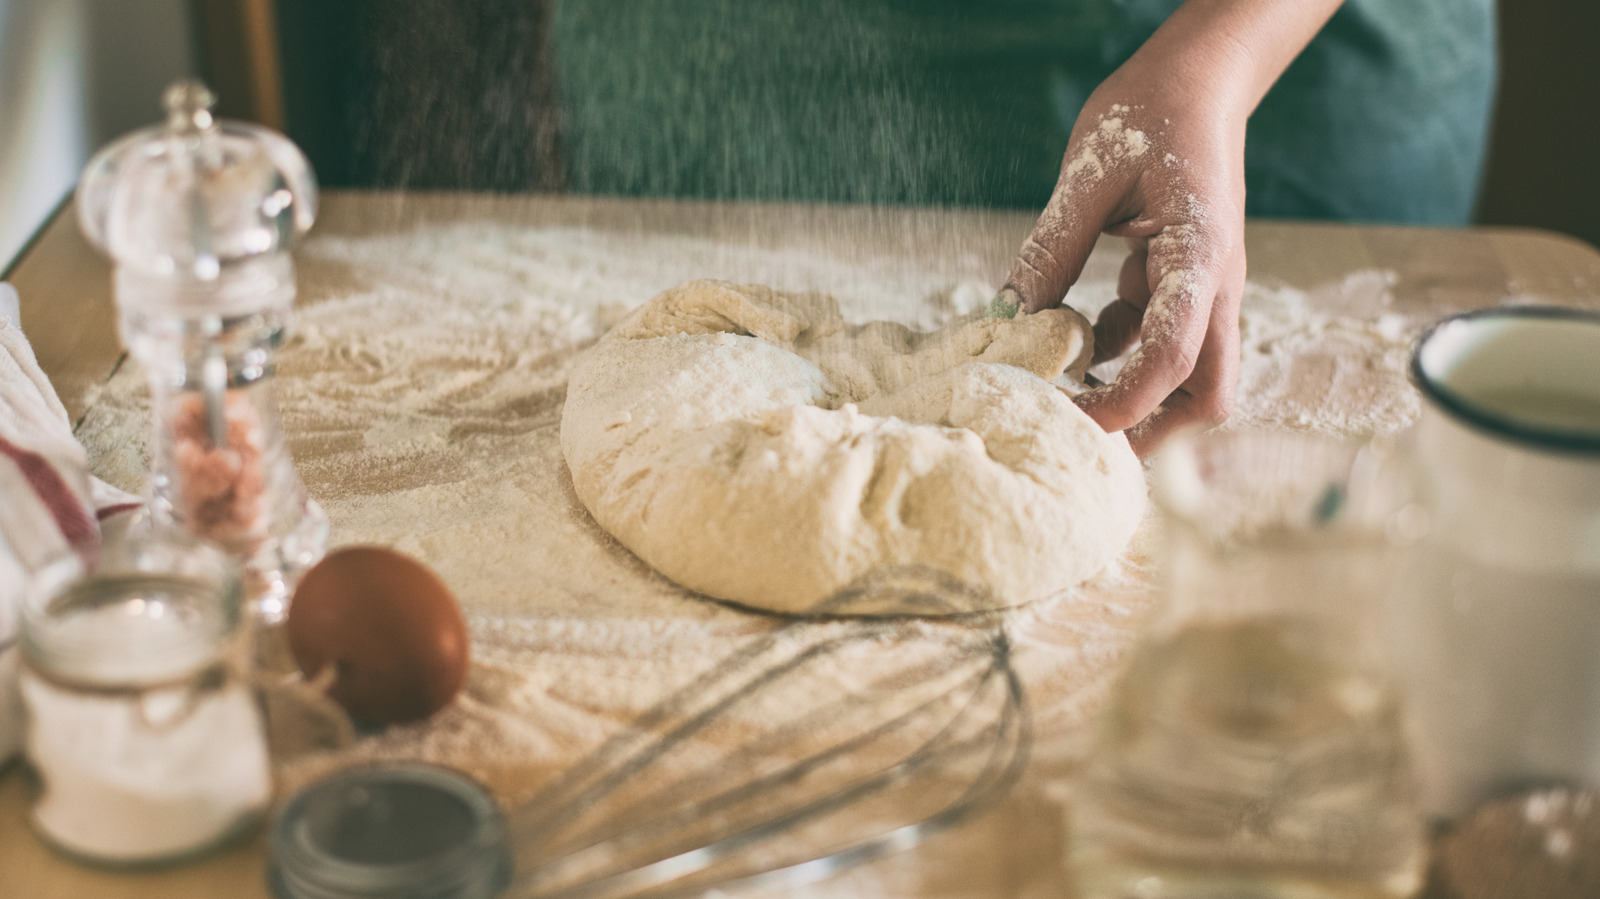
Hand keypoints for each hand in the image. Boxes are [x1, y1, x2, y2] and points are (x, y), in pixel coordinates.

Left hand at [998, 0, 1340, 456]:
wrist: (1197, 81)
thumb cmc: (1149, 114)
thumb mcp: (1088, 175)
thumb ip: (1052, 248)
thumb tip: (1006, 319)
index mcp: (1199, 256)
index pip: (1173, 356)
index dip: (1124, 403)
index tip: (1071, 422)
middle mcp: (1214, 285)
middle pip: (1206, 393)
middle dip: (1151, 430)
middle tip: (1080, 439)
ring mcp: (1204, 290)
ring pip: (1187, 375)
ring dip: (1132, 393)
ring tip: (1064, 387)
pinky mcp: (1183, 285)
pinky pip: (1158, 340)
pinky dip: (1119, 354)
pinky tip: (1073, 337)